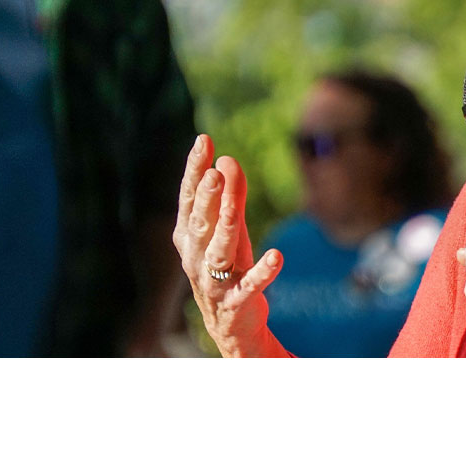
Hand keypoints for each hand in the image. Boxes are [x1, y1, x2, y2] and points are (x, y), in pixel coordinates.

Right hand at [171, 134, 285, 358]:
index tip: (203, 139)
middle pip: (200, 225)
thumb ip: (230, 198)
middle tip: (213, 172)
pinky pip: (248, 287)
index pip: (189, 200)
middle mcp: (196, 259)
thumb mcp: (231, 232)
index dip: (193, 170)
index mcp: (190, 239)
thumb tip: (226, 161)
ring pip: (218, 253)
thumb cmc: (228, 269)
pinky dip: (262, 273)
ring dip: (225, 228)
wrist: (230, 325)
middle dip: (206, 199)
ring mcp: (214, 283)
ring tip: (232, 207)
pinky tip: (277, 257)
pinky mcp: (237, 303)